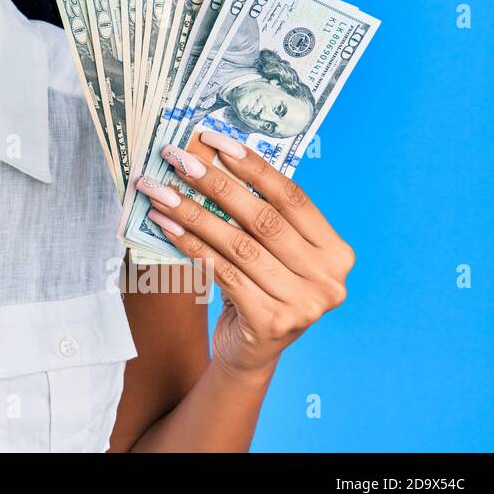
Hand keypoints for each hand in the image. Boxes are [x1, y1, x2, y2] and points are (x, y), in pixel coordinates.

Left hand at [135, 129, 354, 380]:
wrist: (250, 352)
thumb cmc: (258, 288)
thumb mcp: (270, 252)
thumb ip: (257, 215)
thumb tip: (210, 158)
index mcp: (335, 251)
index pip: (291, 197)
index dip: (252, 166)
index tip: (214, 141)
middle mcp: (328, 279)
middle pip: (263, 218)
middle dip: (214, 183)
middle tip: (177, 159)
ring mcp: (304, 304)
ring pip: (238, 244)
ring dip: (192, 213)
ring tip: (159, 192)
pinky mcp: (271, 323)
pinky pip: (223, 272)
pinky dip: (190, 245)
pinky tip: (166, 225)